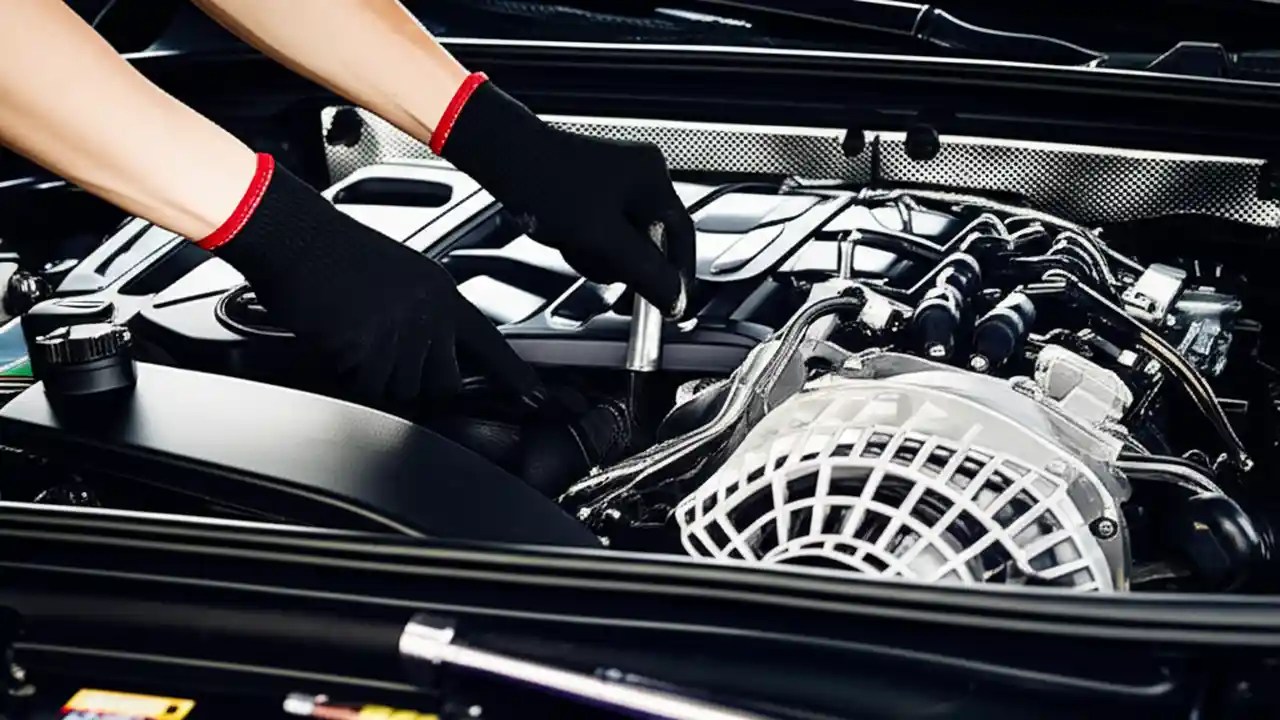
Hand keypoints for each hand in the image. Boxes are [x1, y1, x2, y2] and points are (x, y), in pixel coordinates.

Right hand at [213, 158, 537, 408]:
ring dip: (379, 380)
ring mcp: (400, 332)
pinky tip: (340, 345)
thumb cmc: (337, 253)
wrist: (299, 236)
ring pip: (403, 390)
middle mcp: (428, 313)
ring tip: (355, 340)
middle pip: (444, 382)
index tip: (535, 396)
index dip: (513, 374)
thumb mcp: (401, 276)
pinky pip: (367, 387)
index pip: (488, 341)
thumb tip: (431, 354)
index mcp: (442, 293)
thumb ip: (423, 314)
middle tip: (389, 361)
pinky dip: (352, 377)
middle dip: (421, 385)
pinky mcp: (366, 347)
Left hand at [435, 76, 694, 317]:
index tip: (669, 302)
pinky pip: (602, 229)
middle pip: (650, 240)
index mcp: (652, 179)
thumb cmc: (549, 185)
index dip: (676, 274)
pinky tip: (567, 237)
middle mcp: (639, 175)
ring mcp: (614, 180)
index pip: (682, 237)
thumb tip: (674, 299)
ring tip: (574, 244)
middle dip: (623, 261)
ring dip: (600, 253)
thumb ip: (645, 272)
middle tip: (601, 265)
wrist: (504, 159)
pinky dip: (586, 241)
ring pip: (622, 239)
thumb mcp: (605, 240)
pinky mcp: (591, 188)